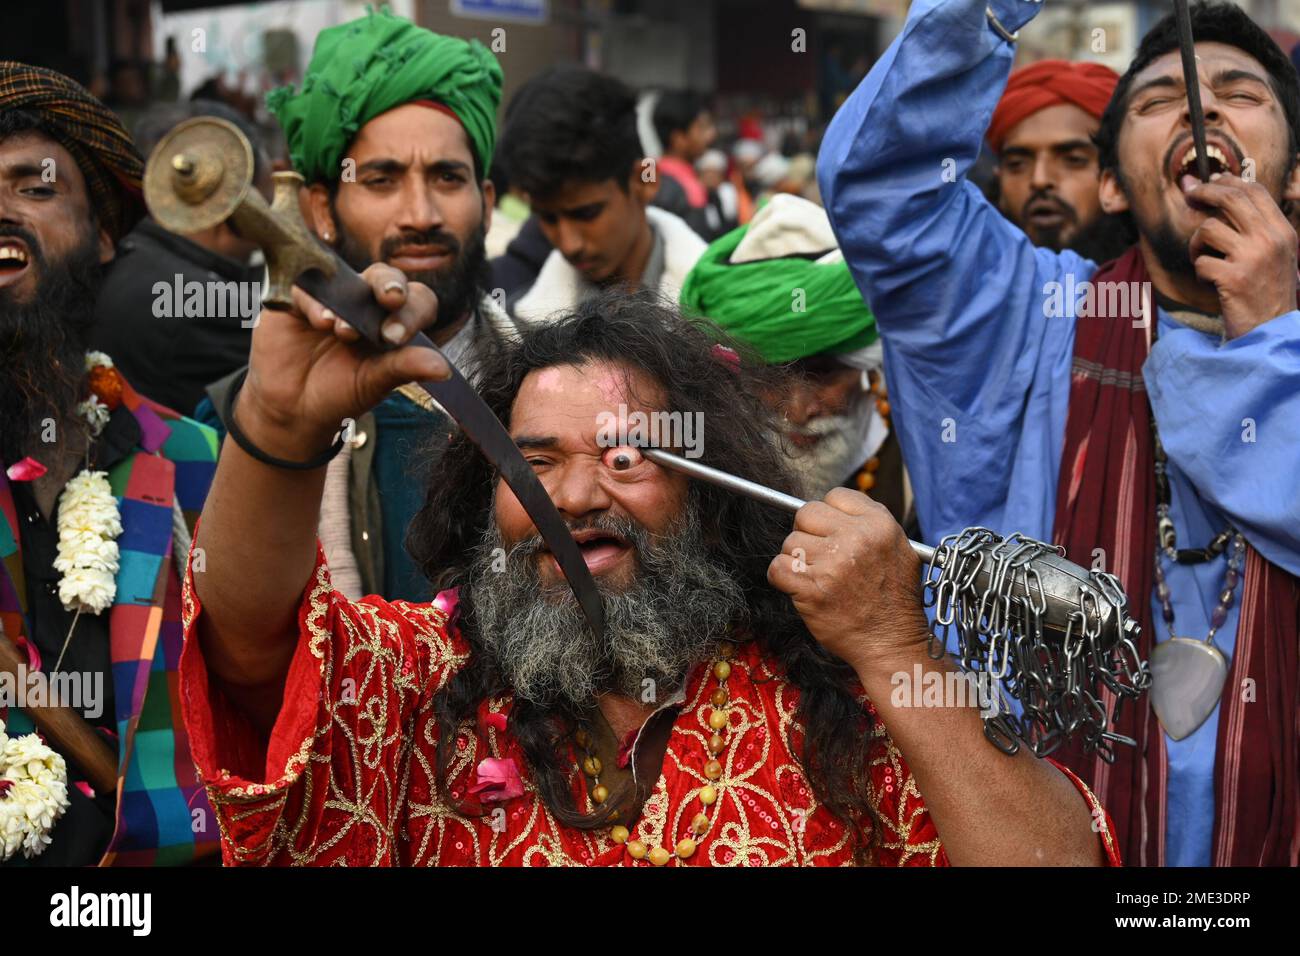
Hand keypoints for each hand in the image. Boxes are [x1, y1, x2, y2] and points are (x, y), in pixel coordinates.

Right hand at [238, 264, 450, 457]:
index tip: (397, 337)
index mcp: (393, 322)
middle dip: (390, 285)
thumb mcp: (374, 384)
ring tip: (343, 330)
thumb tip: (443, 368)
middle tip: (391, 299)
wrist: (293, 408)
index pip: (416, 302)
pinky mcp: (296, 300)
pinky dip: (315, 300)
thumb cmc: (339, 394)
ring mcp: (331, 298)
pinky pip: (307, 287)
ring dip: (348, 299)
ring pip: (345, 277)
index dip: (413, 311)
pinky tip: (320, 321)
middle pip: (385, 277)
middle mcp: (365, 304)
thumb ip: (404, 369)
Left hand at [767, 488, 927, 675]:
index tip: (829, 533)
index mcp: (879, 524)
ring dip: (797, 559)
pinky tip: (800, 588)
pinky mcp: (811, 589)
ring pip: (790, 542)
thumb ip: (868, 524)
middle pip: (806, 513)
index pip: (835, 496)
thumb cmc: (893, 600)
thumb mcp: (899, 550)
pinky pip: (777, 567)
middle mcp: (856, 538)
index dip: (828, 516)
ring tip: (817, 578)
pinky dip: (782, 578)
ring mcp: (833, 563)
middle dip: (808, 534)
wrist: (892, 643)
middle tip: (819, 557)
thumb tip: (832, 508)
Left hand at [1186, 172, 1297, 338]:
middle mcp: (1271, 240)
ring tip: (1203, 259)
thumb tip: (1216, 191)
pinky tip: (1209, 281)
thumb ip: (1251, 227)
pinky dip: (1199, 271)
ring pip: (1209, 228)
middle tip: (1190, 196)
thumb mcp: (1271, 254)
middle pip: (1231, 199)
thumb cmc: (1265, 291)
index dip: (1227, 180)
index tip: (1209, 181)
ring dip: (1197, 244)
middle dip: (1204, 193)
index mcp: (1282, 231)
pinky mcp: (1234, 278)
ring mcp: (1253, 258)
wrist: (1271, 331)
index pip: (1254, 191)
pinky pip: (1201, 261)